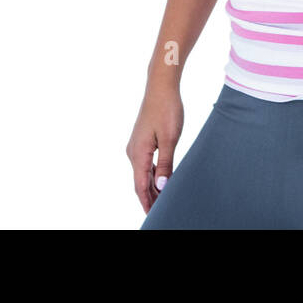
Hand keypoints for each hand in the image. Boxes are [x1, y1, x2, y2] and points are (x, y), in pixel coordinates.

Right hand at [127, 84, 183, 214]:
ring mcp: (136, 146)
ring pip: (143, 173)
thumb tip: (160, 186)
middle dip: (149, 198)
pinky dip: (152, 174)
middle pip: (140, 182)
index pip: (140, 186)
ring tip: (163, 200)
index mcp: (138, 153)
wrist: (161, 87)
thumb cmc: (167, 109)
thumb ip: (165, 164)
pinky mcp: (142, 141)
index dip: (146, 202)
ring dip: (151, 187)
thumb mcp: (170, 139)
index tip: (152, 215)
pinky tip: (161, 180)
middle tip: (162, 211)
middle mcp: (133, 152)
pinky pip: (146, 163)